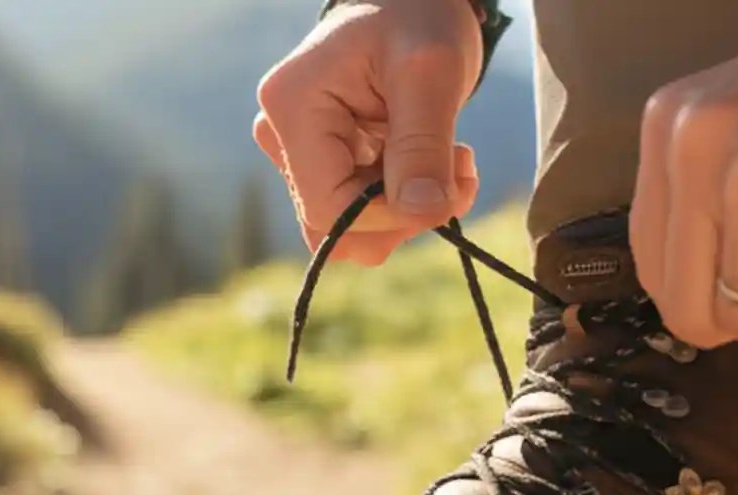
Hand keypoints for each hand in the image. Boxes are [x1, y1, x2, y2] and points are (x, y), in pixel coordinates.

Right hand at [254, 0, 481, 264]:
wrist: (410, 6)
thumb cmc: (418, 20)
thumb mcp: (431, 72)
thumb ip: (424, 144)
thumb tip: (423, 211)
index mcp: (293, 109)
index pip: (331, 207)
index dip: (392, 216)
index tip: (449, 190)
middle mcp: (280, 137)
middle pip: (336, 227)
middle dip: (404, 216)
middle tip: (457, 173)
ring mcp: (297, 155)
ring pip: (348, 229)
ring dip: (406, 214)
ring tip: (449, 165)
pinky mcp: (321, 166)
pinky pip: (358, 214)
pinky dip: (402, 204)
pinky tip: (432, 167)